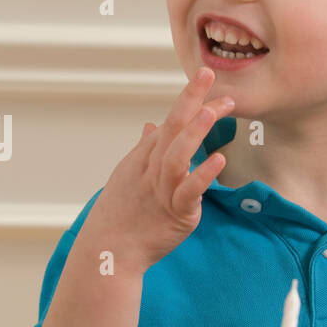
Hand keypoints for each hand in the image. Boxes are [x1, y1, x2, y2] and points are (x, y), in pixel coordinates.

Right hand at [88, 67, 234, 269]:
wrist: (108, 250)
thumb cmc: (120, 213)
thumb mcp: (128, 175)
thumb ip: (144, 149)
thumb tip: (151, 125)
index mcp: (141, 158)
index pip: (167, 122)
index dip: (187, 99)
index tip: (206, 78)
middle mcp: (150, 170)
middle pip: (171, 129)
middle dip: (190, 101)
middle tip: (209, 76)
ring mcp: (161, 191)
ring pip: (176, 156)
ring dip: (194, 132)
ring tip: (213, 111)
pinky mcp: (175, 214)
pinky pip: (188, 192)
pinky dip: (203, 175)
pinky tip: (219, 160)